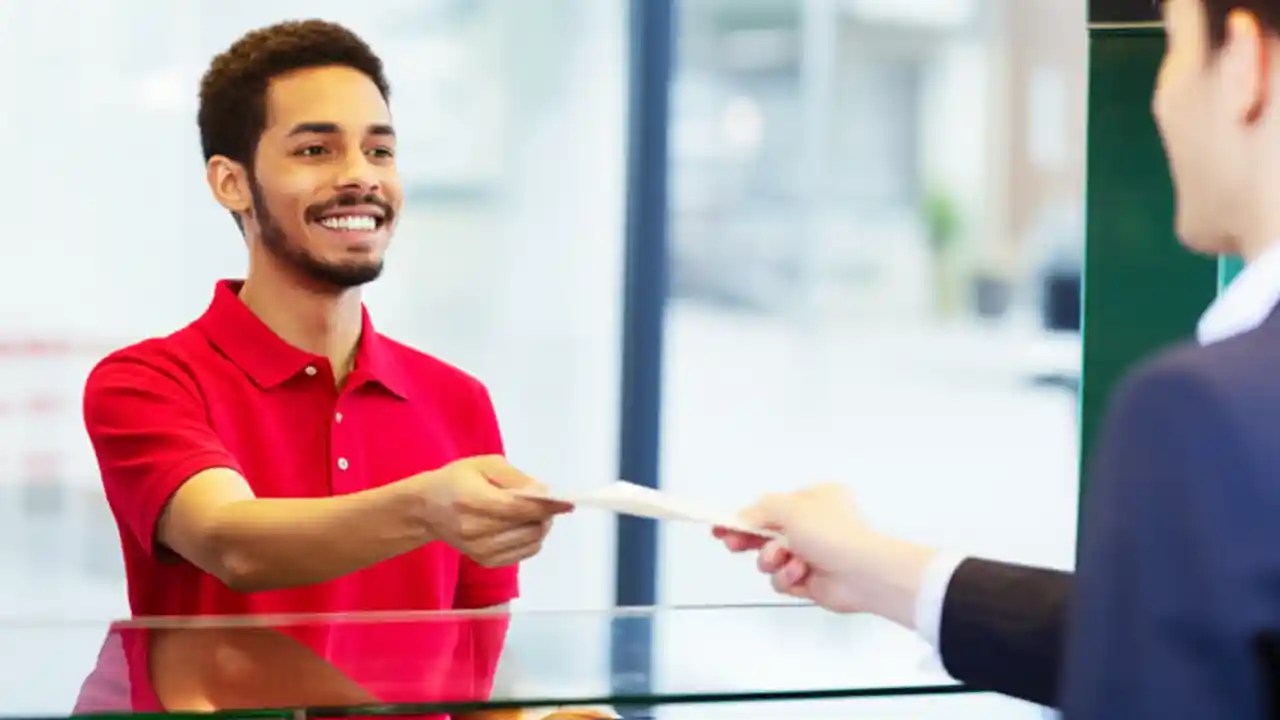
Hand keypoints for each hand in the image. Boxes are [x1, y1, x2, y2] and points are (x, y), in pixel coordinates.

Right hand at [418, 455, 572, 566]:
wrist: (427, 510)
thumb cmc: (456, 480)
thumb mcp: (485, 465)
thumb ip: (516, 478)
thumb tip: (544, 493)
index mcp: (472, 501)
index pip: (518, 508)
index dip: (546, 506)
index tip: (567, 502)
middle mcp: (474, 530)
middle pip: (528, 528)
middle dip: (545, 515)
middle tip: (545, 503)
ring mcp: (479, 550)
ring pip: (530, 542)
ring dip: (540, 527)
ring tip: (532, 513)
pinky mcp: (485, 562)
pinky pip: (523, 553)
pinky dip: (531, 539)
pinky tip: (522, 526)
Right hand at [714, 484, 934, 624]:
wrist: (863, 573)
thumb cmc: (834, 534)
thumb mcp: (790, 508)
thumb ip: (760, 509)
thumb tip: (742, 518)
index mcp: (814, 501)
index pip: (771, 508)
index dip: (745, 517)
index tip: (722, 525)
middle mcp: (813, 527)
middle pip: (767, 534)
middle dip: (751, 540)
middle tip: (732, 544)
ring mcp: (812, 555)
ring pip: (771, 559)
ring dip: (771, 560)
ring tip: (783, 558)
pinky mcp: (810, 581)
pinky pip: (782, 579)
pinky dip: (786, 577)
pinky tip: (800, 573)